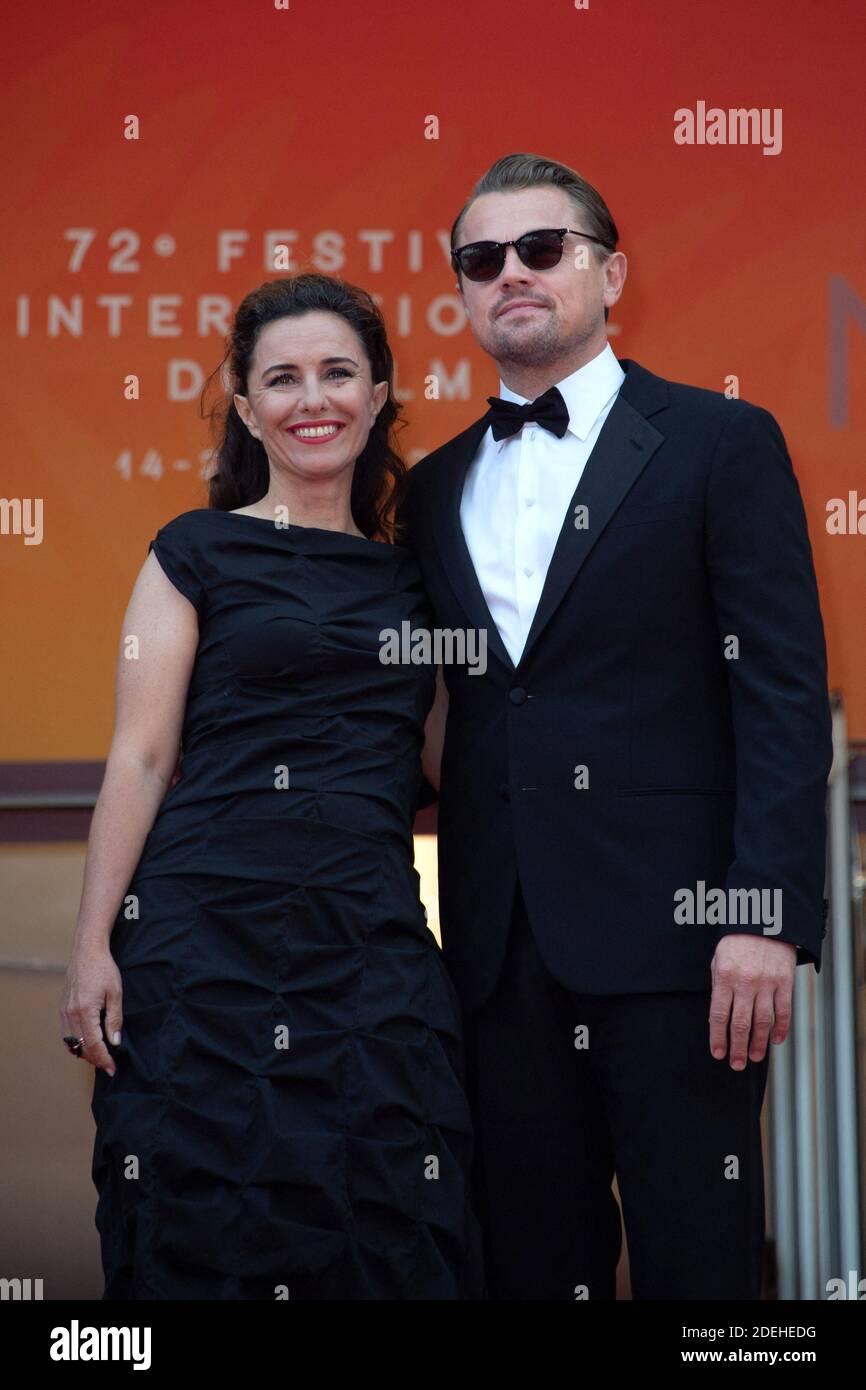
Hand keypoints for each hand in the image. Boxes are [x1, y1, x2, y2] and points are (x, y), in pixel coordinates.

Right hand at [61, 941, 123, 1076]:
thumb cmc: (104, 969)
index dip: (103, 1059)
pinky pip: (66, 1034)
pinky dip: (75, 1043)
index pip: (94, 1044)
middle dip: (95, 1059)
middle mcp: (71, 1014)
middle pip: (81, 1047)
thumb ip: (115, 1019)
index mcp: (85, 1011)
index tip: (112, 1068)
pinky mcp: (63, 1009)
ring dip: (85, 1053)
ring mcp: (65, 1012)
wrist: (87, 952)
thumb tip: (115, 1042)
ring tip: (100, 1057)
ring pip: (71, 1043)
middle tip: (108, 1065)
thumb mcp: (116, 993)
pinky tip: (87, 1044)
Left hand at [709, 933, 795, 1068]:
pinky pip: (783, 1010)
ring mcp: (767, 983)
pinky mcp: (784, 982)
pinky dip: (780, 1028)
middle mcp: (745, 982)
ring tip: (754, 1057)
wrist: (764, 920)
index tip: (718, 1053)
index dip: (718, 1037)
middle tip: (736, 1064)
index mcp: (724, 977)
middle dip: (738, 1047)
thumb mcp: (719, 960)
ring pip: (762, 1021)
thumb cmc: (737, 942)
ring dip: (758, 1043)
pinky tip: (775, 1040)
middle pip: (741, 1023)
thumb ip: (719, 987)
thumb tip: (718, 1017)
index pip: (718, 1015)